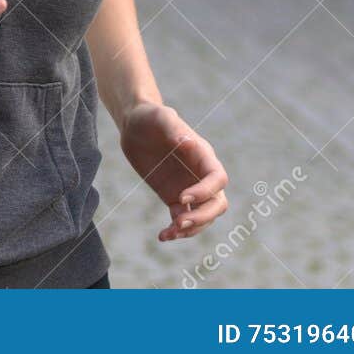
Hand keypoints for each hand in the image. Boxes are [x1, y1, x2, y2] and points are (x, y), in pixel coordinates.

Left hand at [119, 102, 228, 240]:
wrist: (135, 125)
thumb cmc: (150, 117)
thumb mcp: (160, 117)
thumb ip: (173, 127)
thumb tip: (187, 143)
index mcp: (202, 155)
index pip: (218, 179)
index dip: (206, 191)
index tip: (182, 197)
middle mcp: (200, 174)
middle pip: (217, 203)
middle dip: (203, 217)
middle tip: (179, 222)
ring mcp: (189, 188)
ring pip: (202, 216)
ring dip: (191, 229)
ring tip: (168, 234)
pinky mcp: (174, 197)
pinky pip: (182, 219)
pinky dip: (176, 230)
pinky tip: (163, 236)